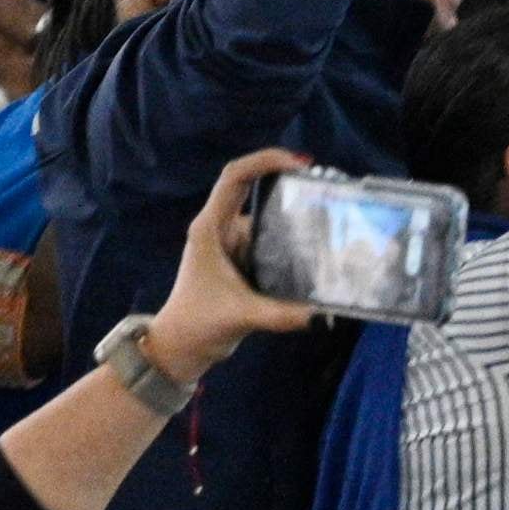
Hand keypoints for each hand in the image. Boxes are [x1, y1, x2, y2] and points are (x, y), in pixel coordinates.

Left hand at [148, 147, 325, 374]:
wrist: (182, 348)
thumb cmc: (196, 326)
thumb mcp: (241, 317)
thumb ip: (281, 314)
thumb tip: (321, 313)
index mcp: (209, 228)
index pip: (234, 177)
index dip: (264, 161)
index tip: (297, 165)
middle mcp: (220, 229)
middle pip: (254, 190)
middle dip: (287, 186)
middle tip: (323, 191)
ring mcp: (232, 244)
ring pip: (267, 220)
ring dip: (293, 221)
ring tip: (326, 224)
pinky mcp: (242, 260)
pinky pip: (270, 241)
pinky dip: (290, 244)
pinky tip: (315, 250)